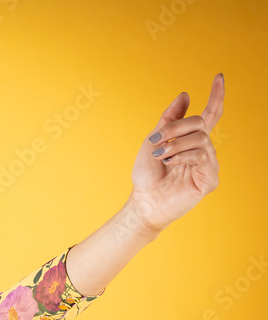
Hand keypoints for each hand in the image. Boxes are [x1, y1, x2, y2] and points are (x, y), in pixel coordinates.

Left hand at [129, 73, 223, 232]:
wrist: (143, 200)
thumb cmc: (147, 174)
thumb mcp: (153, 140)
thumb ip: (169, 119)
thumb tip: (185, 95)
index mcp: (191, 140)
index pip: (210, 114)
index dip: (216, 96)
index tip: (218, 77)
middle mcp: (204, 150)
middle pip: (200, 123)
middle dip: (175, 128)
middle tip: (155, 140)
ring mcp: (209, 164)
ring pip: (200, 139)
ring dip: (175, 145)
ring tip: (160, 156)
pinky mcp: (210, 179)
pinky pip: (202, 157)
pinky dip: (182, 157)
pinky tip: (170, 164)